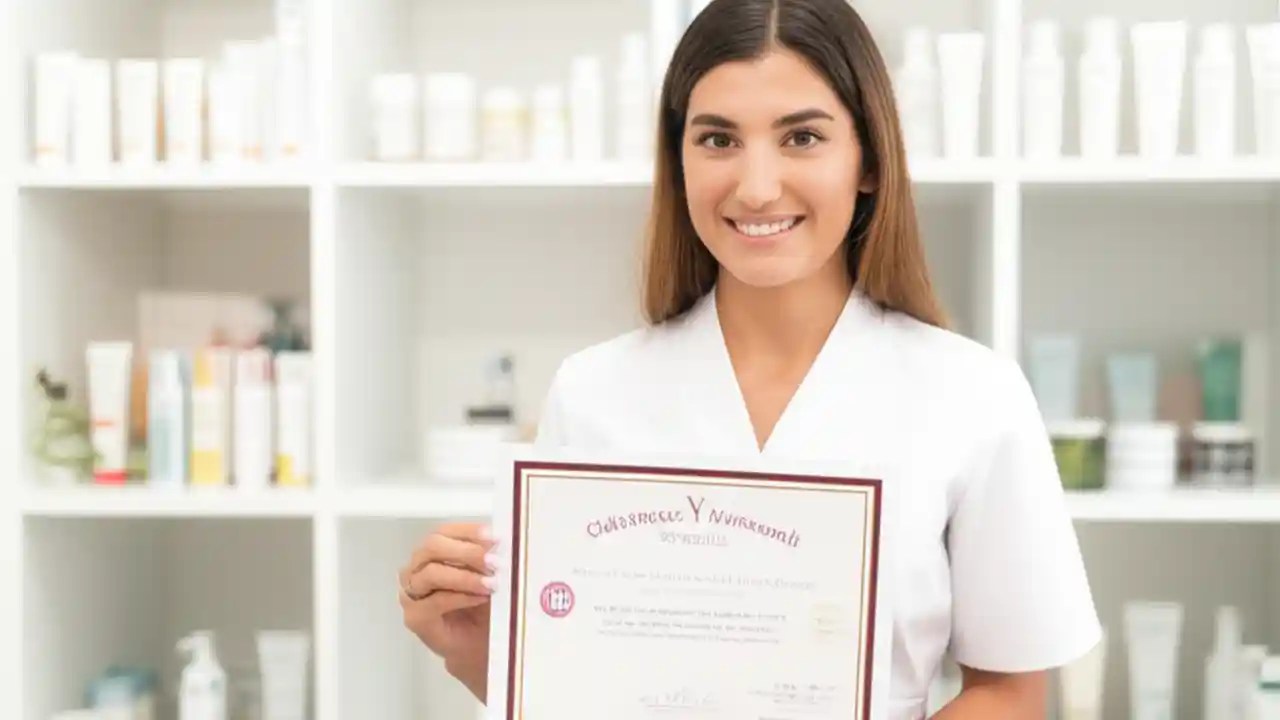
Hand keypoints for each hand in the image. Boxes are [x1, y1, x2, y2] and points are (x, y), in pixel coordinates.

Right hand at [399, 522, 496, 699]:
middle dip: (467, 551)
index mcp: (433, 552)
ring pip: (431, 573)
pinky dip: (461, 597)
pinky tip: (481, 598)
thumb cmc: (482, 607)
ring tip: (492, 583)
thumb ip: (489, 557)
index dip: (469, 531)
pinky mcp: (414, 617)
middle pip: (432, 546)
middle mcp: (416, 568)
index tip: (495, 537)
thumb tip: (502, 542)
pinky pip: (435, 601)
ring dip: (465, 576)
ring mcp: (411, 593)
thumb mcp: (489, 575)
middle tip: (495, 560)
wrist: (478, 646)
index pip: (444, 531)